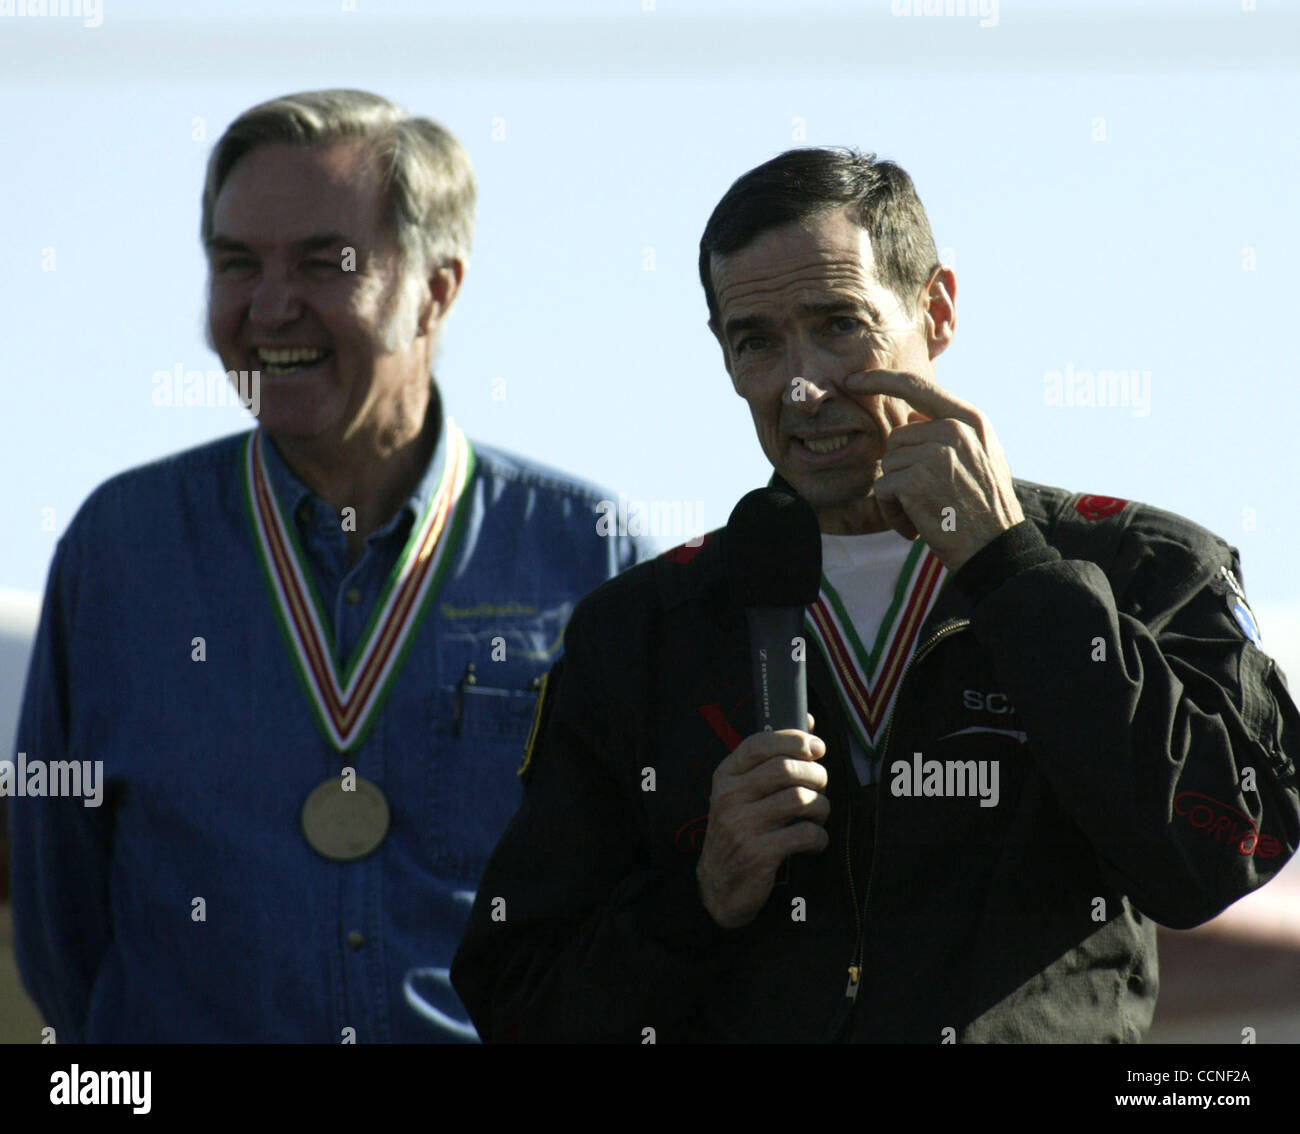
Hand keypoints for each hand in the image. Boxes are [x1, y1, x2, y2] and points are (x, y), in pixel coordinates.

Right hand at [696, 716, 828, 929]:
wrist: (719, 888)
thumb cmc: (740, 831)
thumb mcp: (743, 794)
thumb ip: (771, 760)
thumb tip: (806, 720)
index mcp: (725, 777)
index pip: (760, 743)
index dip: (794, 740)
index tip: (817, 747)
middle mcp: (729, 797)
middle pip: (786, 769)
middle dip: (816, 775)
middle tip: (822, 786)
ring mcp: (742, 826)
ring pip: (800, 799)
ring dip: (820, 807)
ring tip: (818, 815)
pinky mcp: (758, 854)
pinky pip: (804, 834)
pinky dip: (818, 838)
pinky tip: (814, 842)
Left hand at [846, 369, 1023, 572]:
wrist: (997, 549)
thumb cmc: (987, 508)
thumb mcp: (983, 457)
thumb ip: (952, 432)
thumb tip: (914, 418)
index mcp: (970, 419)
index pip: (917, 386)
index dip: (881, 379)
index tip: (854, 380)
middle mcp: (954, 430)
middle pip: (897, 438)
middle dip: (902, 471)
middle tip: (925, 499)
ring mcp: (935, 453)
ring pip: (888, 464)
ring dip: (897, 496)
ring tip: (923, 514)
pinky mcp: (916, 480)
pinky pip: (884, 490)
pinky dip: (892, 513)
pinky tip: (915, 526)